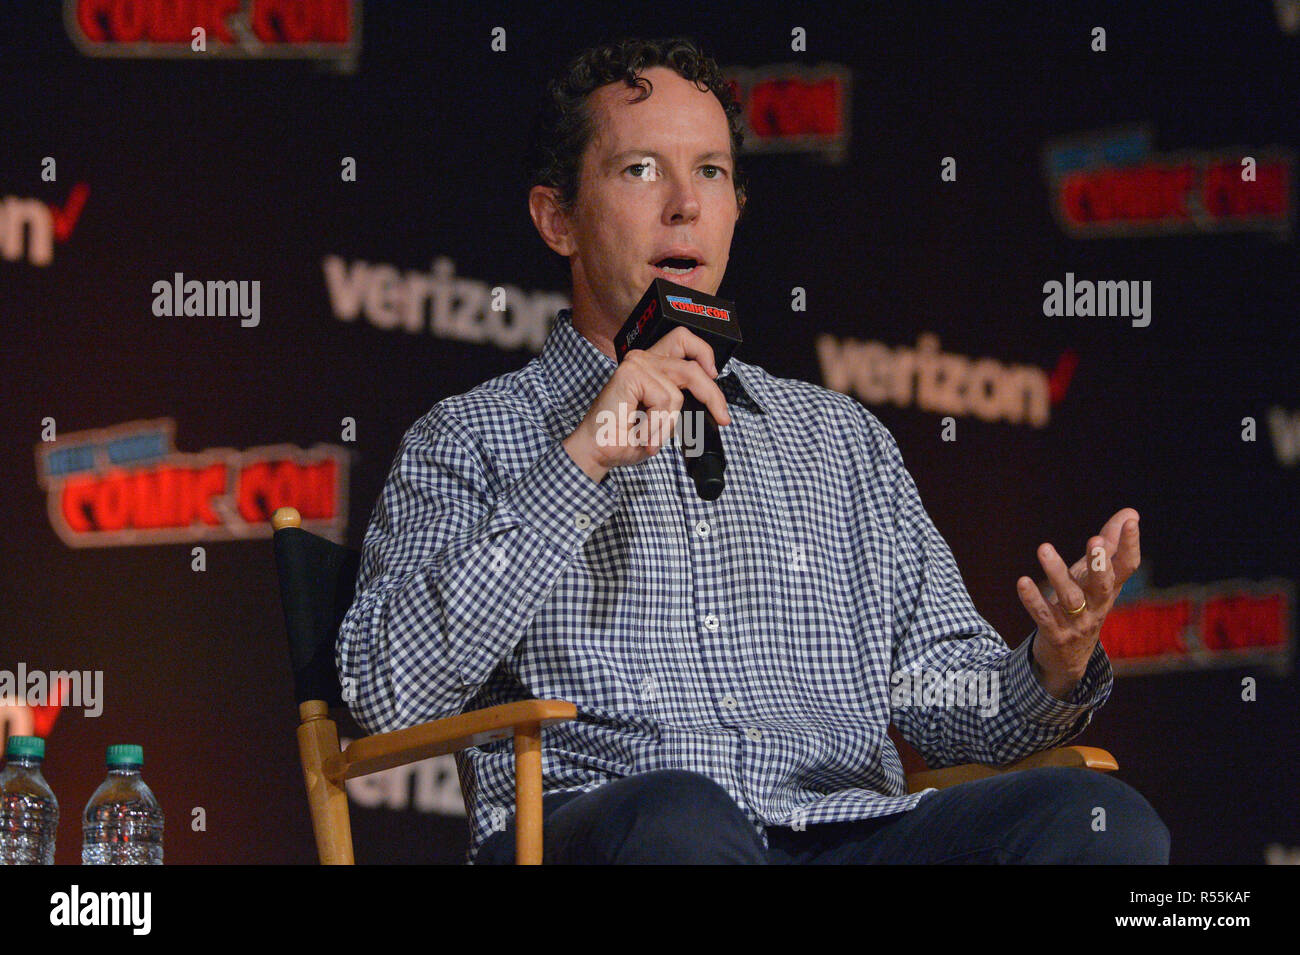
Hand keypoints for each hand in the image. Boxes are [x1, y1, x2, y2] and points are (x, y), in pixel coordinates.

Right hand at [562, 326, 730, 481]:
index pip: (683, 341)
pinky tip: (641, 433)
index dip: (704, 352)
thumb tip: (710, 401)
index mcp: (652, 364)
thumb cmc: (626, 437)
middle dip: (711, 394)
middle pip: (691, 365)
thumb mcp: (664, 417)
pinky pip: (664, 401)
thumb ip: (680, 401)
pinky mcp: (630, 374)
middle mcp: (644, 359)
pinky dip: (656, 426)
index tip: (714, 375)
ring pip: (677, 394)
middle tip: (722, 417)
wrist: (598, 451)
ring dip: (667, 425)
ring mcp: (636, 364)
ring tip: (650, 438)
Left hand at [1015, 508, 1140, 699]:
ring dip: (1057, 572)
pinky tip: (1022, 582)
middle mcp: (1097, 606)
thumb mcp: (1097, 577)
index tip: (1131, 522)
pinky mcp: (1055, 634)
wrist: (1069, 658)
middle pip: (1104, 585)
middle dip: (1100, 564)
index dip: (1131, 545)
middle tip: (1095, 541)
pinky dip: (1033, 599)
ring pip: (1070, 597)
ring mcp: (1077, 622)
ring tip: (1044, 548)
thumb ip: (1110, 546)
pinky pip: (1043, 615)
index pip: (1126, 567)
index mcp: (1109, 589)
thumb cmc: (1084, 605)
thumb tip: (1130, 513)